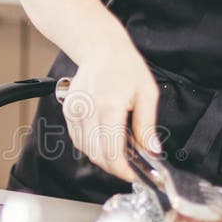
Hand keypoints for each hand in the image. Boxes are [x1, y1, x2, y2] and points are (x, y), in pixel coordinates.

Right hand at [62, 29, 160, 180]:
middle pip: (97, 156)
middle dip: (114, 166)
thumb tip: (152, 150)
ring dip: (103, 157)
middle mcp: (88, 111)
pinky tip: (105, 140)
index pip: (112, 152)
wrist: (100, 48)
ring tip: (119, 150)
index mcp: (109, 106)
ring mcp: (75, 112)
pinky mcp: (69, 112)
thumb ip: (147, 125)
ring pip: (86, 151)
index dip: (123, 170)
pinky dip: (91, 146)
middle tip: (130, 165)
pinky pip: (78, 140)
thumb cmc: (124, 66)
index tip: (133, 174)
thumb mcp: (147, 93)